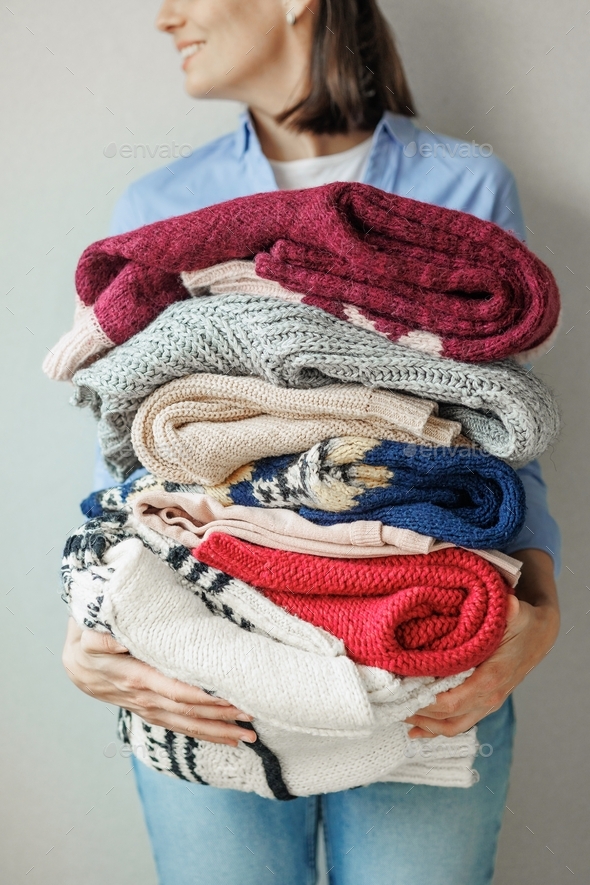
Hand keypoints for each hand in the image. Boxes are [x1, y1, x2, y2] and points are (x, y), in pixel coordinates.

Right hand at [62, 617, 256, 746]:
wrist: (71, 647)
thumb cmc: (89, 620)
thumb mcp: (89, 617)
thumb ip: (104, 630)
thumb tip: (120, 640)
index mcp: (121, 670)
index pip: (166, 687)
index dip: (197, 695)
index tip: (228, 697)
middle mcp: (130, 693)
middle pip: (178, 709)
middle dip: (215, 716)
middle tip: (250, 719)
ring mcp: (135, 704)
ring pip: (177, 721)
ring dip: (213, 730)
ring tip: (247, 736)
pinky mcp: (141, 708)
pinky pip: (171, 723)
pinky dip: (199, 731)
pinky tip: (224, 737)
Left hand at [405, 549, 559, 738]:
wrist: (538, 634)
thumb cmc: (523, 623)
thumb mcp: (518, 612)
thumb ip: (510, 611)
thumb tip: (509, 604)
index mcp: (492, 678)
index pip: (453, 700)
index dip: (426, 701)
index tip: (401, 692)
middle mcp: (489, 697)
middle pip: (447, 717)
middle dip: (417, 711)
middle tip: (389, 700)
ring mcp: (486, 704)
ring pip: (452, 726)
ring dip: (424, 723)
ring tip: (397, 711)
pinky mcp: (482, 703)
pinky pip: (458, 724)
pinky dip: (435, 731)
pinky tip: (414, 731)